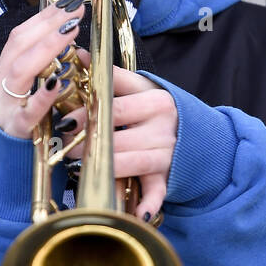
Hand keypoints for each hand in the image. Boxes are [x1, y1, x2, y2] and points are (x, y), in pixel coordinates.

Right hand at [0, 0, 85, 137]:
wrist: (17, 171)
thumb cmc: (32, 128)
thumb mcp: (31, 94)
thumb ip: (42, 69)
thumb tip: (67, 34)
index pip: (18, 38)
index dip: (43, 19)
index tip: (69, 5)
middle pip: (18, 48)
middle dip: (48, 27)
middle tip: (75, 13)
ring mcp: (2, 110)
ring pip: (20, 72)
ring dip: (48, 49)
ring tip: (71, 34)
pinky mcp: (15, 133)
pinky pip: (28, 111)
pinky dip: (43, 95)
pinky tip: (59, 81)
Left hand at [54, 48, 176, 222]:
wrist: (201, 138)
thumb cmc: (160, 112)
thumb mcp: (142, 88)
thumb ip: (112, 76)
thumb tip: (80, 54)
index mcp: (154, 99)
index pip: (113, 105)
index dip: (86, 112)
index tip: (63, 117)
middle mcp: (161, 125)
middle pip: (116, 134)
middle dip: (86, 140)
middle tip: (63, 144)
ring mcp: (166, 153)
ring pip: (129, 160)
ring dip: (102, 166)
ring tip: (75, 167)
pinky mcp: (167, 177)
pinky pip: (157, 192)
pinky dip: (147, 202)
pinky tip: (134, 211)